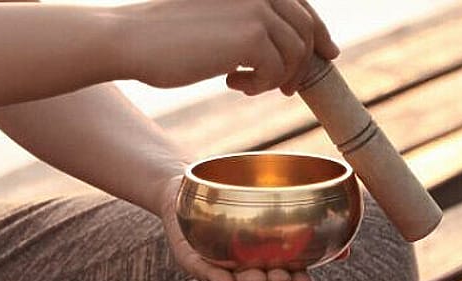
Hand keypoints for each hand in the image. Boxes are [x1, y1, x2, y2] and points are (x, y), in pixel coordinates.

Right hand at [120, 0, 338, 95]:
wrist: (132, 39)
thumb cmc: (168, 34)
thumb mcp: (218, 17)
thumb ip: (252, 21)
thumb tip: (291, 45)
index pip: (302, 5)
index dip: (319, 32)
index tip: (328, 54)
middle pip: (306, 30)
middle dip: (301, 64)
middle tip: (284, 90)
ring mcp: (257, 8)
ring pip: (295, 53)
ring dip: (274, 77)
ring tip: (244, 84)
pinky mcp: (251, 35)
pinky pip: (276, 71)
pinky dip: (259, 85)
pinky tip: (229, 83)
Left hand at [158, 174, 314, 280]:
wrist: (183, 183)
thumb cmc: (233, 194)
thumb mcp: (274, 206)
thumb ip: (309, 224)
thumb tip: (347, 248)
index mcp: (259, 262)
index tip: (306, 280)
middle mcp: (237, 269)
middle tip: (285, 278)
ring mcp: (213, 267)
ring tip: (259, 278)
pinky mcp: (189, 259)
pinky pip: (203, 272)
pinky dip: (216, 277)